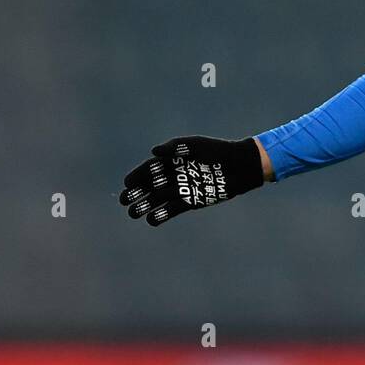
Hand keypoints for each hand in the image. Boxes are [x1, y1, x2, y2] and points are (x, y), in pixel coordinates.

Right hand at [120, 135, 263, 226]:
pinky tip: (152, 219)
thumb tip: (153, 152)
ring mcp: (182, 189)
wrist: (239, 166)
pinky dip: (161, 215)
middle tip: (124, 201)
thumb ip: (174, 147)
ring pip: (158, 200)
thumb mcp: (195, 144)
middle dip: (135, 194)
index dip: (136, 177)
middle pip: (149, 186)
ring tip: (132, 213)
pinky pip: (172, 210)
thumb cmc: (217, 151)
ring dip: (144, 207)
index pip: (149, 170)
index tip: (127, 184)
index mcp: (172, 160)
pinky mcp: (192, 201)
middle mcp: (174, 176)